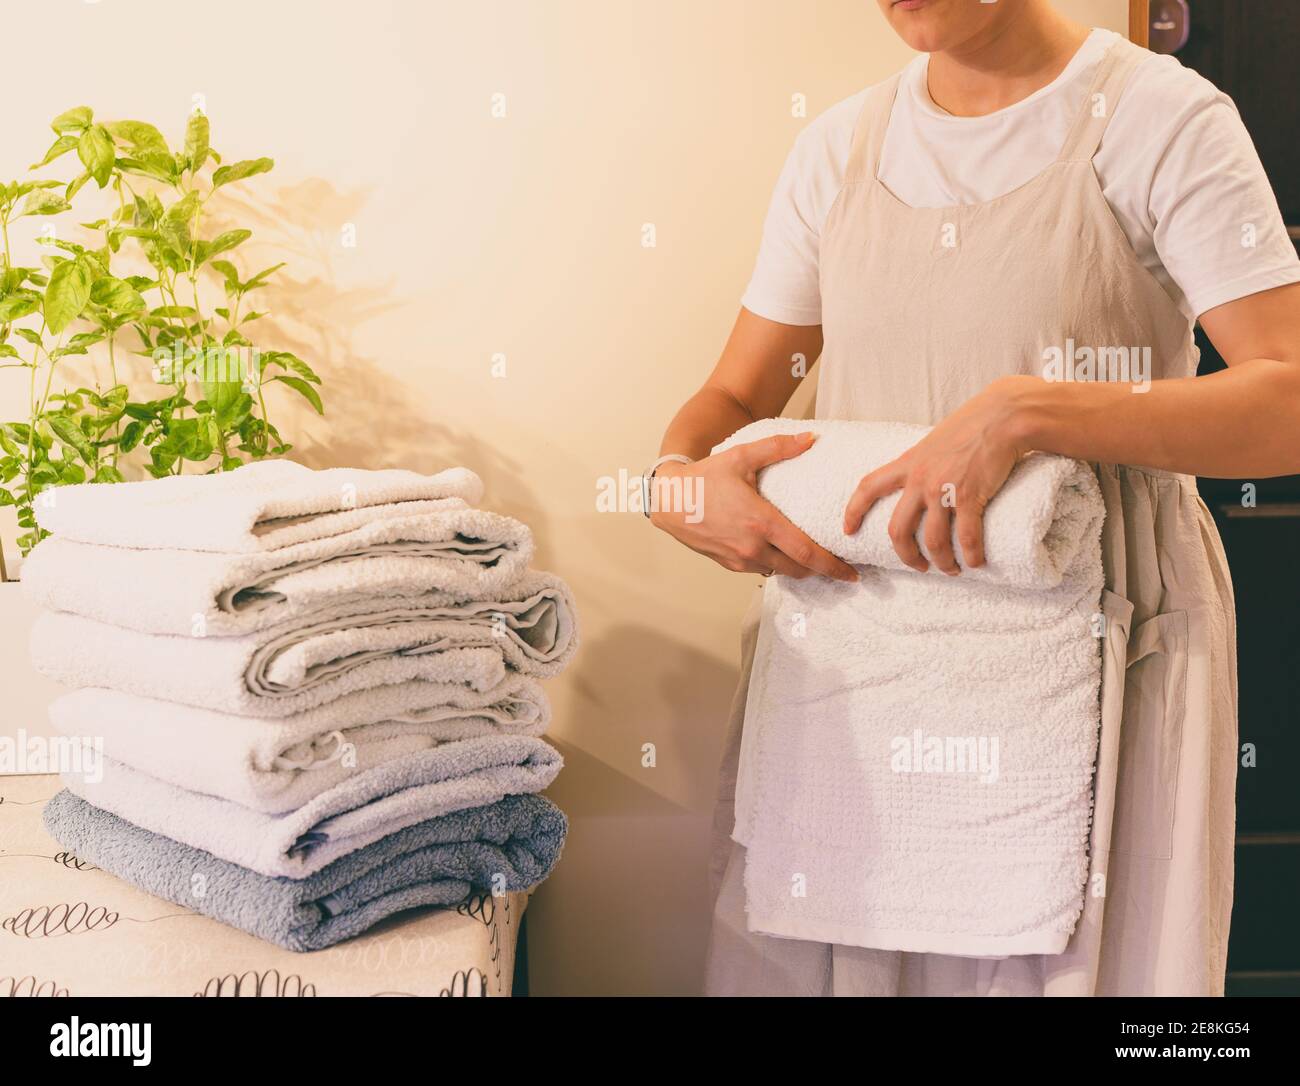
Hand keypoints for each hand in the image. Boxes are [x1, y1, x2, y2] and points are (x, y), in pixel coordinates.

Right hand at [651, 432, 858, 581]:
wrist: (668, 499)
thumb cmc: (704, 478)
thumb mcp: (741, 457)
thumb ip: (778, 448)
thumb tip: (811, 439)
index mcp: (761, 523)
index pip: (807, 553)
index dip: (833, 566)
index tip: (851, 573)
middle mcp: (753, 547)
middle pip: (799, 570)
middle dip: (821, 571)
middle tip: (839, 567)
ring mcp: (740, 559)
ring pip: (780, 571)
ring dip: (797, 568)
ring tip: (811, 558)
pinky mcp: (728, 564)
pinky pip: (760, 568)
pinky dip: (775, 563)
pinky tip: (779, 552)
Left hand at [842, 377, 1032, 574]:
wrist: (1002, 415)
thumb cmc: (972, 425)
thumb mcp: (934, 442)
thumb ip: (924, 462)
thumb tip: (923, 480)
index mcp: (908, 463)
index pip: (869, 487)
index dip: (854, 510)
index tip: (847, 530)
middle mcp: (920, 479)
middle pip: (897, 529)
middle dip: (905, 555)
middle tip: (918, 566)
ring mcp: (943, 489)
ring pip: (933, 540)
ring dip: (942, 562)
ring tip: (951, 569)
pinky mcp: (970, 496)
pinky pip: (967, 537)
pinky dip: (971, 555)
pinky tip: (976, 563)